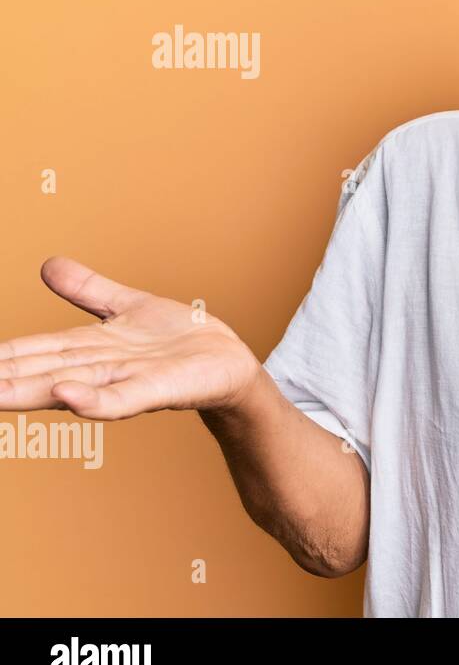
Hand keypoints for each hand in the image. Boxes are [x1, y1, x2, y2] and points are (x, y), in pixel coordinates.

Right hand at [0, 257, 262, 419]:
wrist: (230, 363)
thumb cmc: (179, 341)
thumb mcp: (129, 307)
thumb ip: (89, 291)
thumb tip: (47, 265)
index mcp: (89, 349)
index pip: (33, 350)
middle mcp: (102, 368)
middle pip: (42, 372)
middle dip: (2, 379)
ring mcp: (131, 379)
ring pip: (72, 386)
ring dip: (32, 391)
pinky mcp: (162, 388)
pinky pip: (125, 396)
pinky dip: (97, 399)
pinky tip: (68, 396)